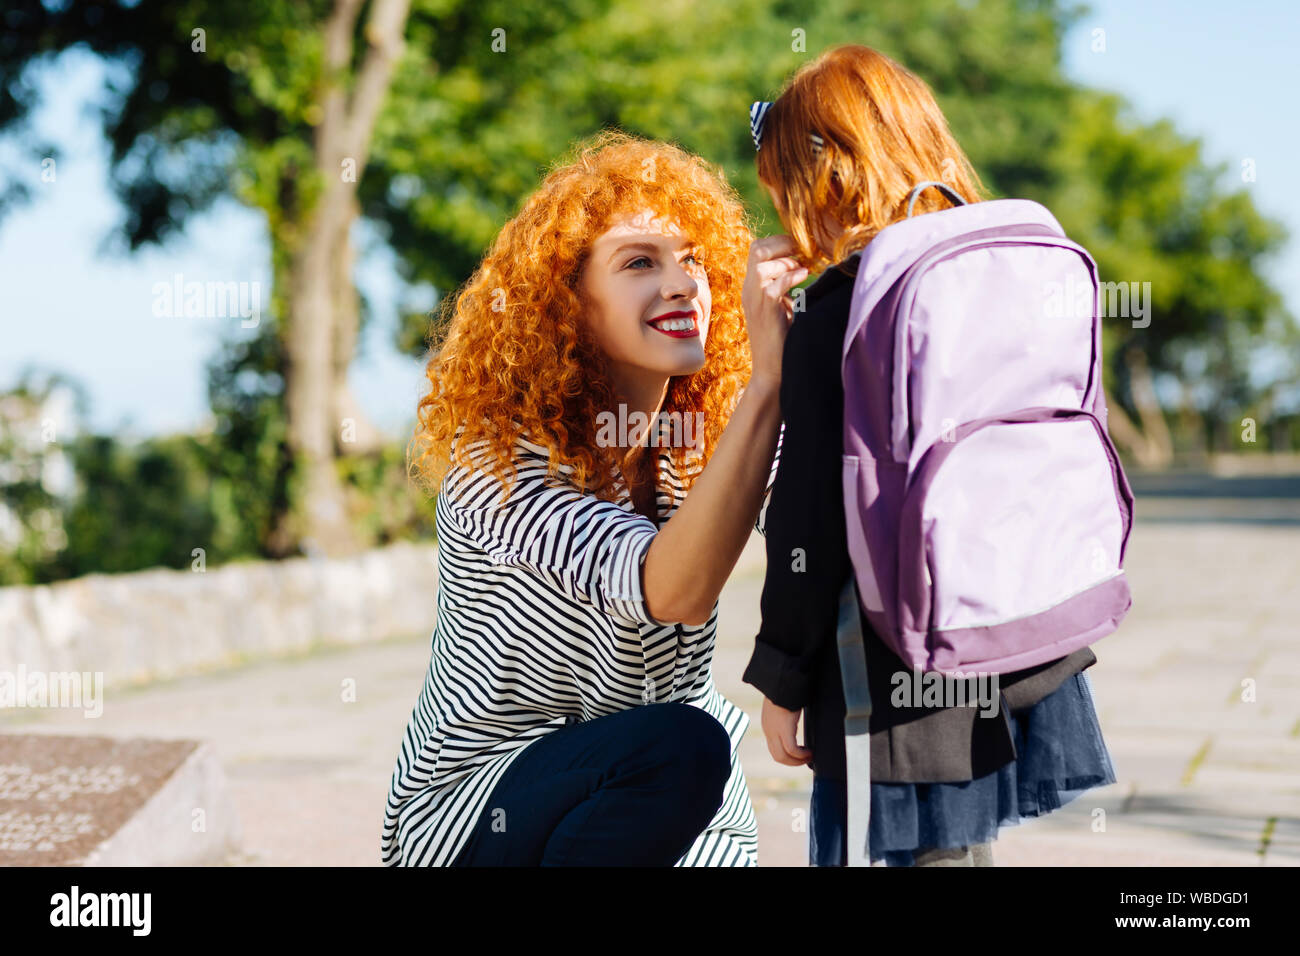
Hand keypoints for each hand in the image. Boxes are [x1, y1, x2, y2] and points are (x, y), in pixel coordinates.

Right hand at [741, 235, 808, 384]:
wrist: (772, 371)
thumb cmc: (782, 340)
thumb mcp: (781, 306)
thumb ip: (785, 286)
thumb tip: (804, 266)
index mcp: (752, 287)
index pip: (756, 249)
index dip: (778, 242)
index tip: (799, 248)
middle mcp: (749, 290)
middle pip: (756, 248)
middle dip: (781, 243)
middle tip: (801, 251)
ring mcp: (754, 300)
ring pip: (762, 264)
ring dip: (786, 261)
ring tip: (803, 268)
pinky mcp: (765, 311)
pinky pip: (774, 285)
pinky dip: (791, 277)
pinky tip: (805, 278)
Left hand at [760, 696, 812, 766]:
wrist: (782, 682)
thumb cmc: (785, 692)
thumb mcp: (782, 708)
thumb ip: (785, 718)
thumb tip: (794, 721)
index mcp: (768, 726)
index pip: (774, 749)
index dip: (787, 756)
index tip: (799, 755)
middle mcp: (769, 731)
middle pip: (777, 756)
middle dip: (792, 762)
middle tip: (806, 760)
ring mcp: (774, 731)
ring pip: (782, 756)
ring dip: (797, 760)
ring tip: (809, 757)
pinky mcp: (784, 729)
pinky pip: (792, 749)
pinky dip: (801, 754)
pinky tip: (810, 751)